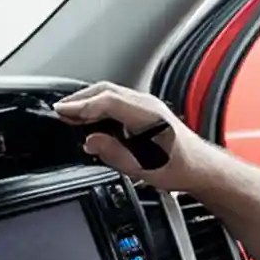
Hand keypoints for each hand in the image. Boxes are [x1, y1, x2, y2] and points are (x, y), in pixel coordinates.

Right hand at [53, 82, 216, 192]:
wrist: (199, 166)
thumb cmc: (178, 167)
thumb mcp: (143, 169)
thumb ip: (114, 153)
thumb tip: (91, 141)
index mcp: (148, 116)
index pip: (108, 101)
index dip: (82, 105)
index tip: (62, 111)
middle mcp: (147, 105)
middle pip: (106, 91)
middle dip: (79, 99)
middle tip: (59, 112)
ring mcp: (147, 104)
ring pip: (110, 93)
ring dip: (88, 100)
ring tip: (69, 114)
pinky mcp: (145, 108)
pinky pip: (116, 99)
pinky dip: (98, 104)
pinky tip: (90, 116)